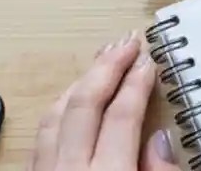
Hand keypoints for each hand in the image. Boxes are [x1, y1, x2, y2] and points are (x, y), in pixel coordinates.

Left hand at [29, 31, 177, 170]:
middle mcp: (71, 169)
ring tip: (101, 62)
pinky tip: (69, 102)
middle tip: (127, 42)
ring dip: (80, 83)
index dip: (136, 85)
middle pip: (85, 105)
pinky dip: (58, 110)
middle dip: (108, 68)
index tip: (148, 60)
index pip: (122, 117)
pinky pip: (40, 136)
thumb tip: (160, 141)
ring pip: (55, 115)